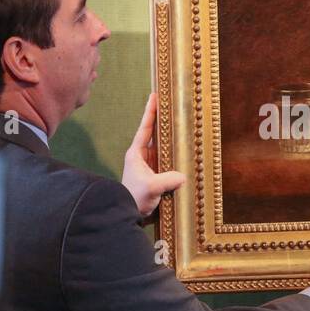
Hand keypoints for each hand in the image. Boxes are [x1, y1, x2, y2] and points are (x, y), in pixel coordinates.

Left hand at [122, 92, 185, 217]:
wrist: (126, 214)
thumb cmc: (134, 198)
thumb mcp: (151, 187)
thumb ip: (167, 179)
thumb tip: (183, 176)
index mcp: (136, 154)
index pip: (145, 128)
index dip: (150, 112)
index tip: (154, 96)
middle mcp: (142, 157)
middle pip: (154, 133)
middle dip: (162, 119)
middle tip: (171, 104)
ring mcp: (149, 166)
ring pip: (161, 146)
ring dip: (170, 136)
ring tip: (180, 122)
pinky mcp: (156, 175)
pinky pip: (167, 160)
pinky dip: (174, 153)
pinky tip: (184, 148)